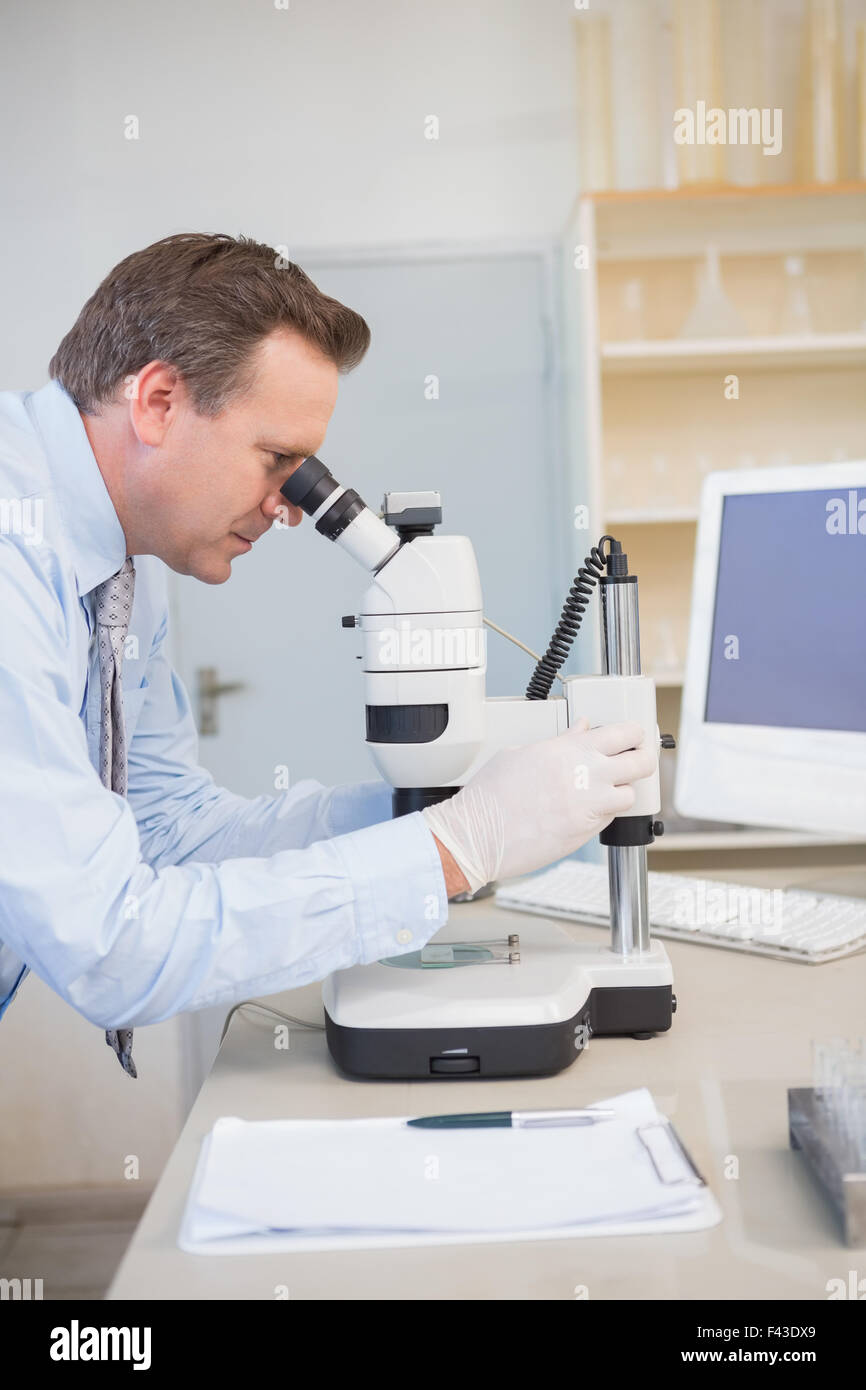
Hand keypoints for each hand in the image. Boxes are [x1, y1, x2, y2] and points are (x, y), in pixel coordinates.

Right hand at [421, 719, 655, 893]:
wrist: (477, 834)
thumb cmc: (489, 796)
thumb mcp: (520, 755)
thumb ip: (559, 742)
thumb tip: (580, 730)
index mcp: (568, 749)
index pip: (622, 732)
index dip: (635, 733)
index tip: (635, 735)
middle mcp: (585, 774)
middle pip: (641, 761)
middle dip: (644, 759)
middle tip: (638, 759)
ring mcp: (589, 804)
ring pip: (631, 794)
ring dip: (623, 791)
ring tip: (608, 791)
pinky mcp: (585, 831)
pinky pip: (610, 818)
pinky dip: (605, 812)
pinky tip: (587, 810)